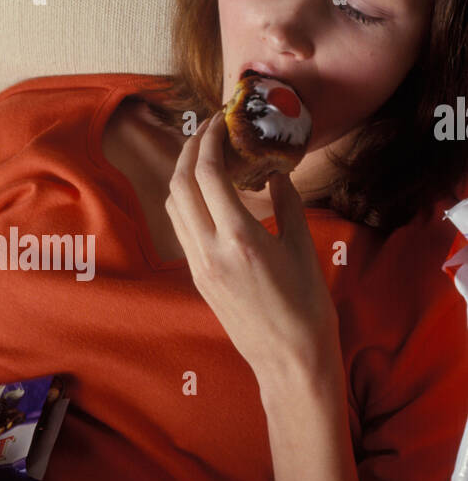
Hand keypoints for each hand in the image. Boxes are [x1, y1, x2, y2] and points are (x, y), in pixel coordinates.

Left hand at [164, 113, 340, 383]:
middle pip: (180, 184)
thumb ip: (287, 204)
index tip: (220, 120)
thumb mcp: (303, 248)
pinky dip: (187, 201)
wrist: (289, 360)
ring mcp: (198, 265)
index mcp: (239, 237)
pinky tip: (208, 193)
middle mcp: (210, 249)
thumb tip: (275, 173)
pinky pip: (182, 229)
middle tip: (207, 129)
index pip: (206, 173)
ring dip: (184, 174)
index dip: (208, 139)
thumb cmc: (307, 306)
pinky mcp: (198, 278)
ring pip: (174, 206)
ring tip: (205, 156)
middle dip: (189, 149)